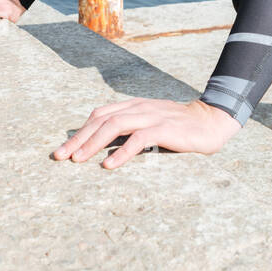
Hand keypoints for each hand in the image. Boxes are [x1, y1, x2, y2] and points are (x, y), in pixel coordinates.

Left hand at [52, 98, 241, 169]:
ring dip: (93, 143)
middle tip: (60, 156)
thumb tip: (104, 147)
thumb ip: (131, 130)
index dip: (80, 131)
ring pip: (115, 125)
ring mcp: (151, 116)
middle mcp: (139, 108)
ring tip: (78, 160)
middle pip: (101, 119)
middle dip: (78, 138)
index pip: (99, 114)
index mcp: (134, 106)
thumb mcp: (151, 125)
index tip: (64, 150)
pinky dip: (121, 151)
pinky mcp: (164, 128)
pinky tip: (109, 165)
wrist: (211, 121)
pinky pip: (138, 138)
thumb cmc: (179, 128)